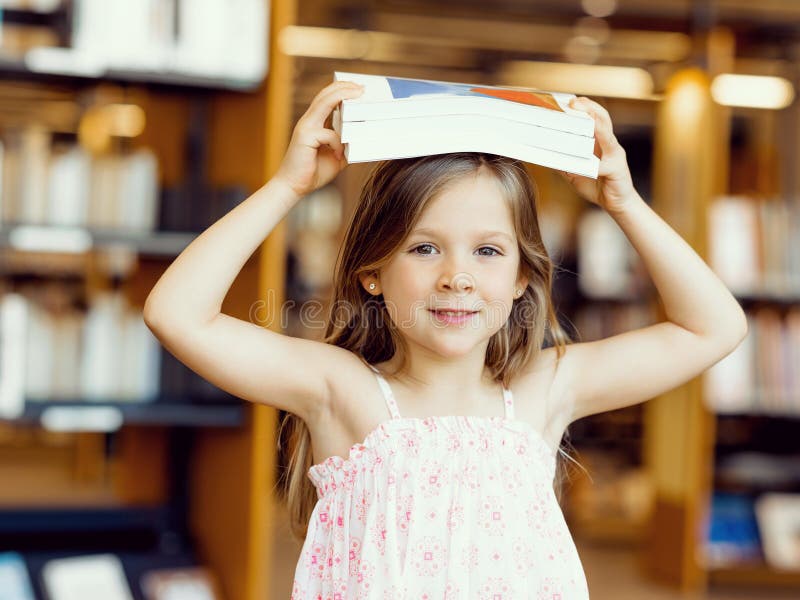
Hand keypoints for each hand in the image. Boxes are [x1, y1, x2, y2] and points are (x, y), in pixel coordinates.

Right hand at [273, 80, 363, 197]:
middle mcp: (308, 121)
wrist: (294, 187)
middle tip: (361, 87)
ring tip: (359, 94)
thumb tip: (363, 142)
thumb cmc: (313, 172)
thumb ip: (346, 146)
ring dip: (343, 95)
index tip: (358, 89)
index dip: (341, 90)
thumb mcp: (337, 157)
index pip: (326, 99)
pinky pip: (329, 133)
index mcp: (314, 124)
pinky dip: (339, 143)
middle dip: (344, 87)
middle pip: (325, 95)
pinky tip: (339, 155)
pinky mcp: (306, 136)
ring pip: (325, 102)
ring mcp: (306, 127)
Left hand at [559, 97, 636, 213]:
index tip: (567, 100)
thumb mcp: (575, 174)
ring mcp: (615, 154)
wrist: (616, 204)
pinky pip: (605, 162)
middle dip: (588, 107)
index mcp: (599, 142)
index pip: (593, 118)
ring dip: (595, 120)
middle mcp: (609, 144)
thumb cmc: (597, 186)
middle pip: (602, 118)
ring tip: (584, 111)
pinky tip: (588, 155)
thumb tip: (545, 157)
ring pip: (606, 132)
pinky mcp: (617, 168)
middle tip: (573, 101)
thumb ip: (563, 164)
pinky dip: (595, 159)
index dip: (582, 108)